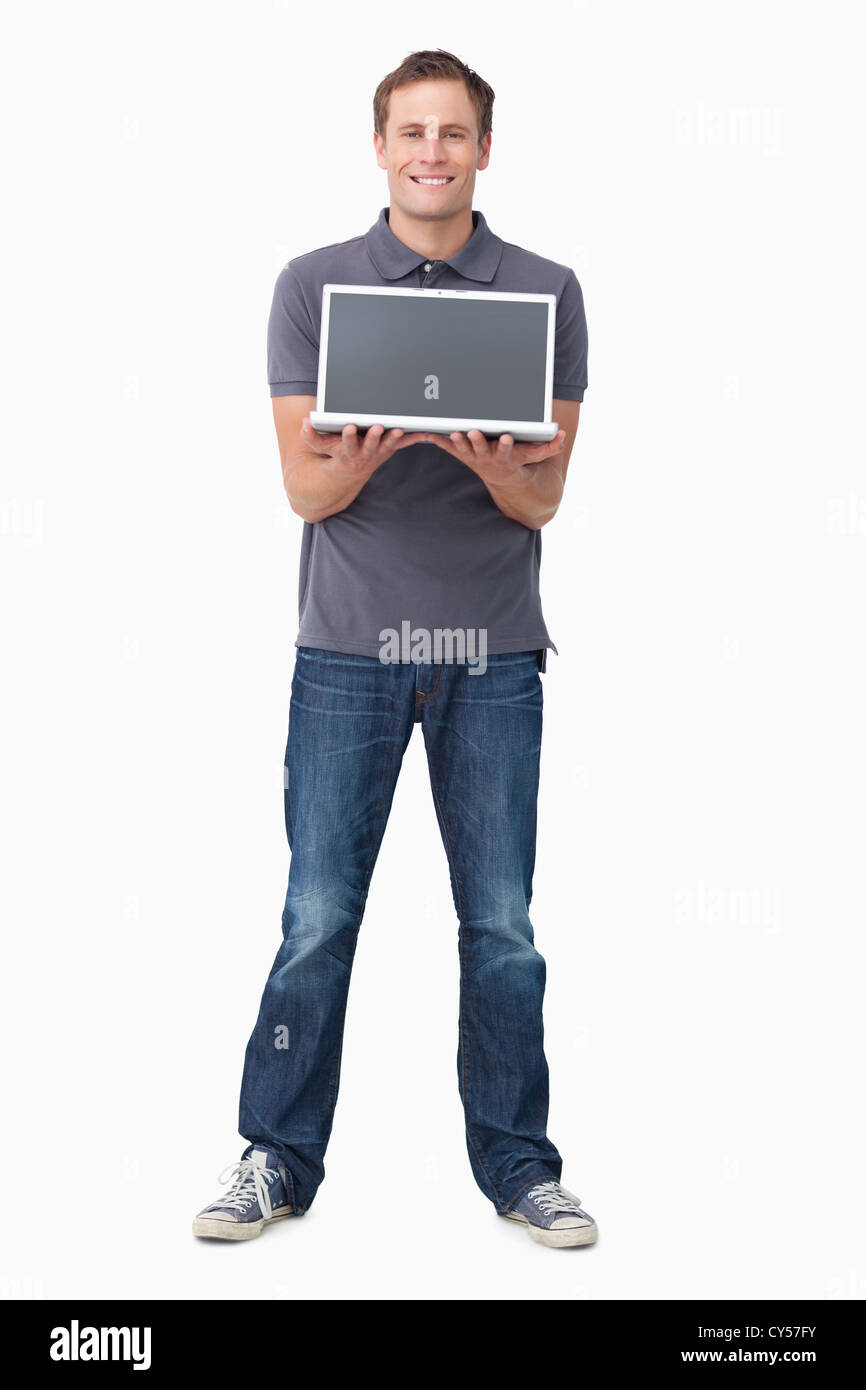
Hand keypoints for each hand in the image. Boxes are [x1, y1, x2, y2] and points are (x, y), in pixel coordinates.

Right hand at [300, 417, 429, 476]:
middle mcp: (365, 453)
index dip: (348, 436)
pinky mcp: (389, 449)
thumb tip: (304, 421)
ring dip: (394, 438)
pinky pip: (403, 444)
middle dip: (374, 437)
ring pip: (388, 445)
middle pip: (370, 445)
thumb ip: (311, 435)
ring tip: (399, 429)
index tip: (348, 427)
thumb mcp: (320, 446)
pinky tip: (424, 431)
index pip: (347, 443)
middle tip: (378, 427)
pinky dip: (413, 438)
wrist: (351, 470)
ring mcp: (379, 452)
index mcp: (348, 450)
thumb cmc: (336, 453)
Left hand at [427, 428, 566, 488]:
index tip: (505, 437)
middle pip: (481, 448)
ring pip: (463, 448)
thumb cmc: (516, 459)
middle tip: (473, 431)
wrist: (501, 476)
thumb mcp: (533, 455)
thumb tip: (562, 435)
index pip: (505, 450)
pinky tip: (430, 433)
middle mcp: (486, 457)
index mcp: (503, 455)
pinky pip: (449, 448)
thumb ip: (548, 446)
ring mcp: (472, 456)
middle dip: (477, 440)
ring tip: (452, 432)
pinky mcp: (461, 454)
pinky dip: (439, 441)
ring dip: (457, 440)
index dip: (505, 444)